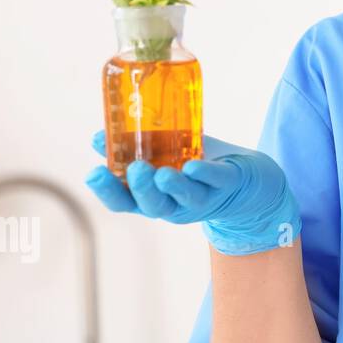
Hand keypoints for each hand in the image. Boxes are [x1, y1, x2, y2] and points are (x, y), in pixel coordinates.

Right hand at [84, 131, 302, 254]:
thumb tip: (97, 137)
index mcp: (154, 197)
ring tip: (162, 173)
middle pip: (152, 205)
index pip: (123, 202)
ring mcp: (203, 197)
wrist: (249, 181)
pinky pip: (215, 182)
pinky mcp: (228, 185)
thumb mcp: (164, 157)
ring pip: (185, 198)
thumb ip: (134, 147)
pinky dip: (205, 174)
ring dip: (173, 186)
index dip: (107, 191)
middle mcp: (175, 204)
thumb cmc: (198, 168)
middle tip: (134, 170)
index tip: (93, 172)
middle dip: (141, 189)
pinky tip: (194, 166)